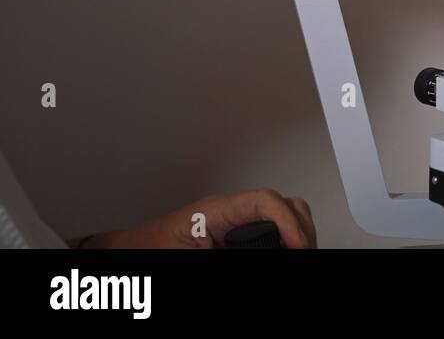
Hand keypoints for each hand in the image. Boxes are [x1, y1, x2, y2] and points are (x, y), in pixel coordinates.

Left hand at [74, 189, 317, 248]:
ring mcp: (231, 221)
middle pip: (282, 204)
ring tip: (300, 250)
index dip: (289, 222)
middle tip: (305, 250)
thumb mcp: (187, 255)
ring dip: (296, 231)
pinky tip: (288, 249)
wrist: (124, 252)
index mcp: (214, 210)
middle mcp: (226, 210)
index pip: (265, 201)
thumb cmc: (145, 250)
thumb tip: (262, 249)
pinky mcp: (231, 234)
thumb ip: (227, 251)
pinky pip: (268, 227)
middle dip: (300, 227)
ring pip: (279, 213)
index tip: (299, 245)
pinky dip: (285, 237)